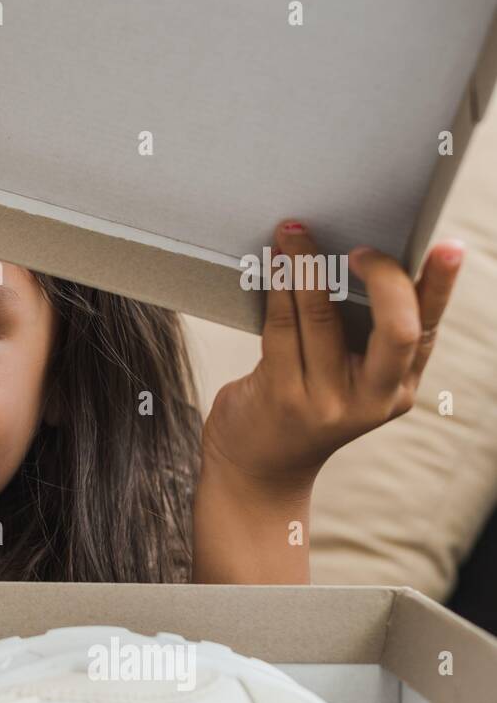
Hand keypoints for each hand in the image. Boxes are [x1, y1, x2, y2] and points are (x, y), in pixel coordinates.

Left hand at [202, 220, 462, 498]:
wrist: (257, 469)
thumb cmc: (302, 410)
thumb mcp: (348, 383)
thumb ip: (361, 337)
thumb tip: (352, 260)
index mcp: (397, 388)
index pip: (429, 329)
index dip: (441, 287)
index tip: (445, 248)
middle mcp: (371, 398)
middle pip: (397, 329)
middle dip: (385, 277)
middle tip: (359, 246)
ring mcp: (326, 401)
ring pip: (323, 317)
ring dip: (307, 267)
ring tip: (293, 234)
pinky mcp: (282, 396)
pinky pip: (281, 327)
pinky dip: (277, 288)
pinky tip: (271, 265)